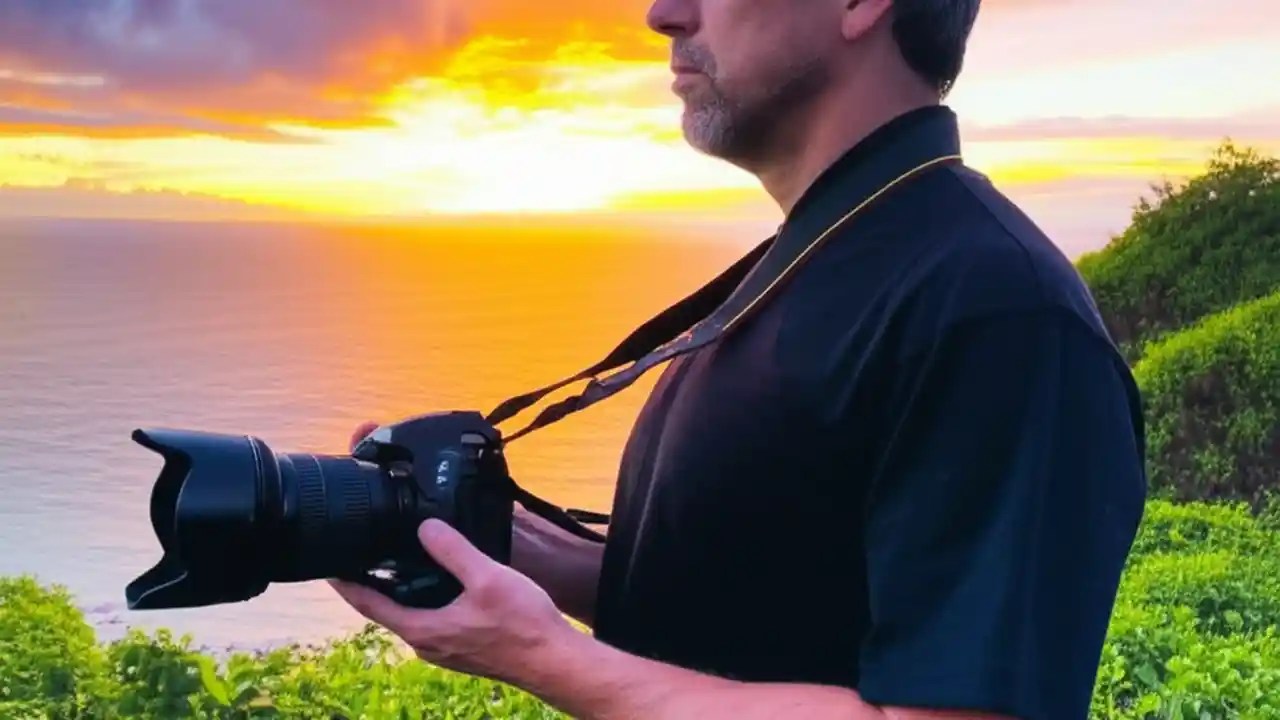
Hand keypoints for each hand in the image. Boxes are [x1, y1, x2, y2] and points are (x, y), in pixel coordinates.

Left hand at [327, 517, 576, 681]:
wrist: (554, 662)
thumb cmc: (523, 626)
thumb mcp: (486, 578)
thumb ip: (453, 551)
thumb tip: (425, 527)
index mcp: (423, 629)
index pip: (369, 604)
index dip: (345, 584)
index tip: (327, 566)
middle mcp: (427, 643)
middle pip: (386, 610)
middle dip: (372, 583)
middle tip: (361, 552)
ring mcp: (445, 649)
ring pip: (410, 614)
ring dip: (399, 590)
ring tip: (395, 560)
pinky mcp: (462, 647)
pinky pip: (431, 619)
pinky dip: (423, 598)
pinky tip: (439, 581)